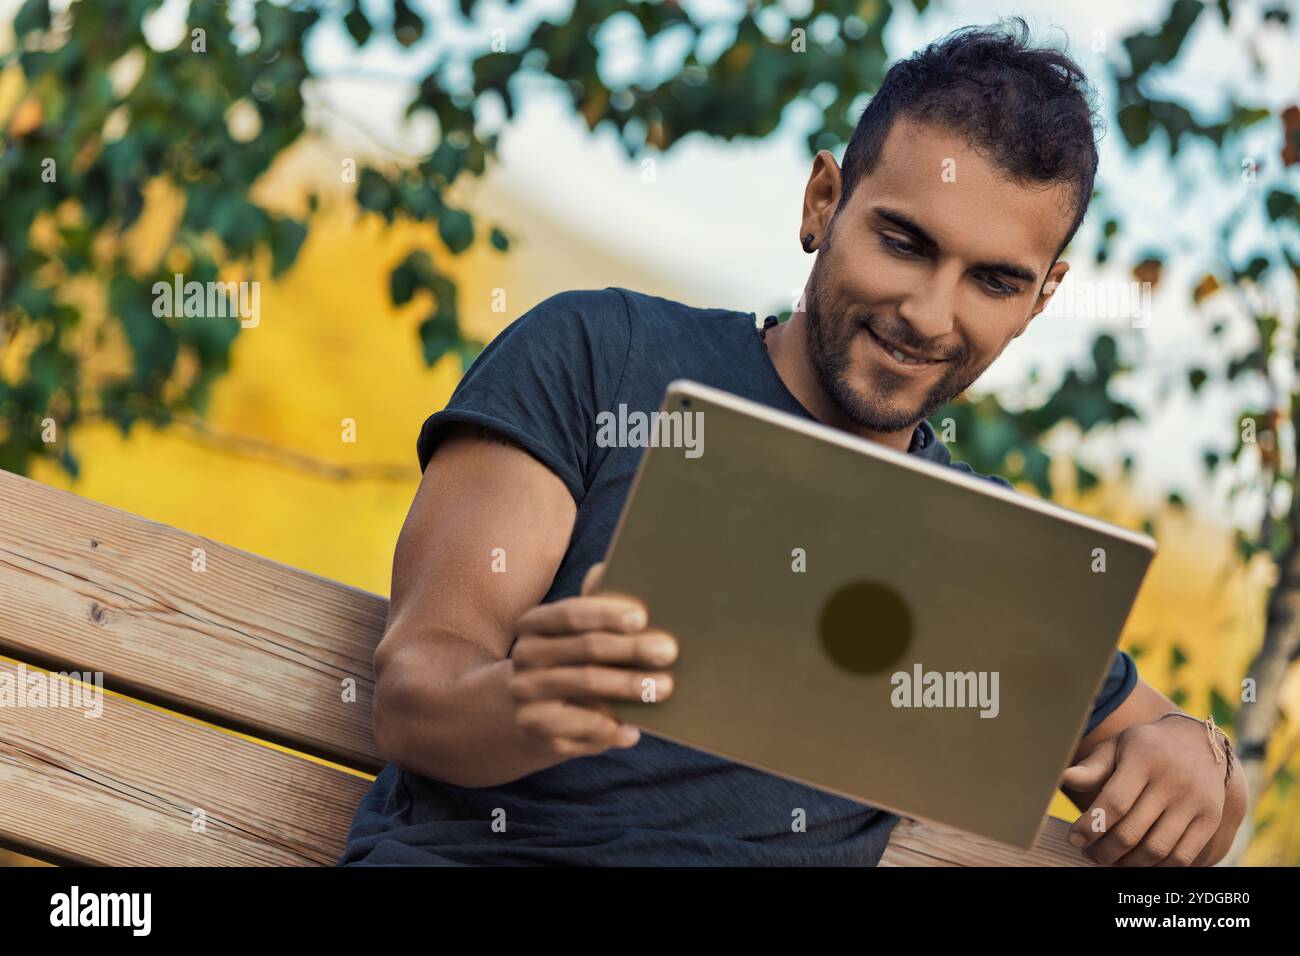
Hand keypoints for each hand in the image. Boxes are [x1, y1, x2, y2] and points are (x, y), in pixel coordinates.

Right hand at [507, 562, 677, 758]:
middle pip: (585, 648)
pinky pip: (580, 726)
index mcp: (534, 623)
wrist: (532, 709)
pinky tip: (634, 729)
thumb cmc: (570, 659)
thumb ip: (594, 604)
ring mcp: (526, 692)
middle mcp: (524, 655)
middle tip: (668, 651)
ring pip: (586, 685)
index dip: (607, 614)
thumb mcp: (577, 631)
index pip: (572, 614)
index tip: (642, 617)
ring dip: (629, 686)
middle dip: (630, 650)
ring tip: (664, 687)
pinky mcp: (534, 727)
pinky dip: (610, 728)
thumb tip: (606, 568)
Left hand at [1061, 715, 1227, 865]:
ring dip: (1129, 864)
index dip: (1091, 827)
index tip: (1074, 840)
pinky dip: (1157, 867)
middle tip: (1090, 854)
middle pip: (1132, 831)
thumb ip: (1091, 768)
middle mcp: (1173, 780)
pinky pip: (1182, 857)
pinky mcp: (1210, 819)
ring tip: (1111, 860)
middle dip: (1105, 850)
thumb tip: (1062, 777)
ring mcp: (1195, 801)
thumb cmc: (1144, 749)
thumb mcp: (1117, 748)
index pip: (1114, 803)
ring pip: (1156, 849)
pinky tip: (1139, 862)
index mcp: (1144, 759)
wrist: (1198, 744)